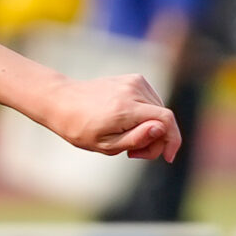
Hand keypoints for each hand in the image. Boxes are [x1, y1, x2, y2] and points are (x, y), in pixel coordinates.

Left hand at [41, 74, 180, 161]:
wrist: (62, 101)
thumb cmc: (79, 127)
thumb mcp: (104, 144)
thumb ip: (135, 139)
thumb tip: (161, 129)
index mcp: (125, 108)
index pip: (166, 120)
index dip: (173, 140)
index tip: (168, 157)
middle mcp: (133, 90)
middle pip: (163, 117)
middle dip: (155, 140)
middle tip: (134, 153)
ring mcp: (134, 81)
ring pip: (158, 110)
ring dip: (150, 127)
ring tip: (126, 138)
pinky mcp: (134, 78)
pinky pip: (151, 101)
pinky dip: (145, 115)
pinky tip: (127, 123)